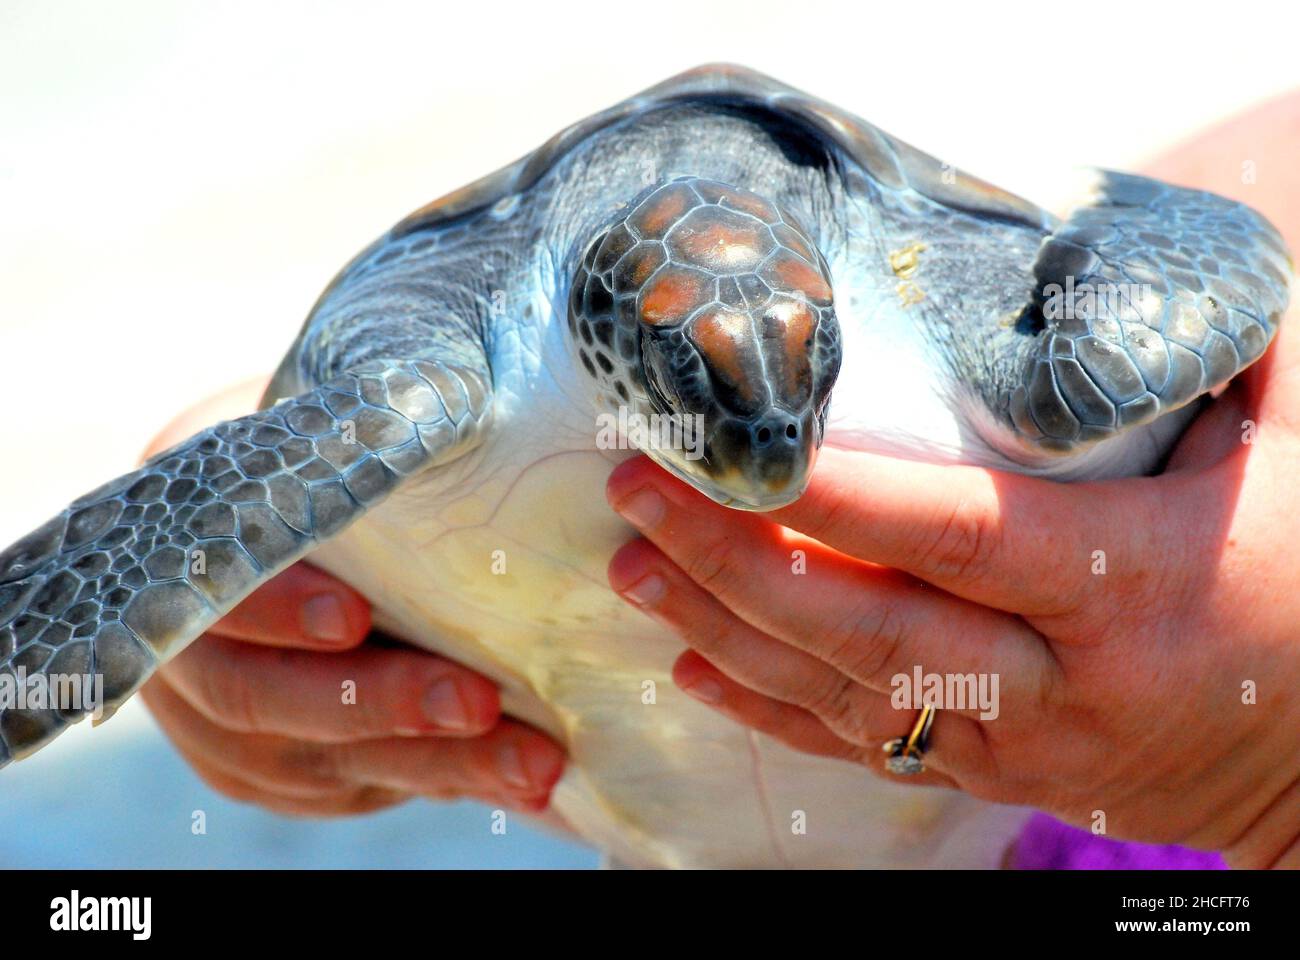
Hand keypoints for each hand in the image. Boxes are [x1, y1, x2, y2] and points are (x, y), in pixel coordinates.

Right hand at [138, 378, 565, 816]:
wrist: (322, 521)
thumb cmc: (335, 455)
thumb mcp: (331, 424)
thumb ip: (360, 432)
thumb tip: (448, 403)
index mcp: (180, 548)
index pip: (203, 588)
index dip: (273, 609)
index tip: (354, 616)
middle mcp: (182, 648)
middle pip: (256, 699)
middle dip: (374, 702)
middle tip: (476, 700)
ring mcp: (222, 724)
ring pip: (317, 761)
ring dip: (432, 765)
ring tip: (531, 761)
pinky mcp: (281, 770)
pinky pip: (352, 790)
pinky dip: (439, 783)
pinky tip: (517, 778)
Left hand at [605, 95, 1299, 867]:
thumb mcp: (1284, 456)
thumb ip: (1212, 363)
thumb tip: (1117, 270)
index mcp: (1124, 583)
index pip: (955, 535)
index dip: (841, 496)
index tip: (741, 449)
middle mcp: (1057, 679)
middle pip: (865, 626)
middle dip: (734, 563)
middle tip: (637, 497)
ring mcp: (1016, 743)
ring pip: (844, 695)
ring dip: (726, 631)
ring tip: (633, 569)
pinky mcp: (994, 775)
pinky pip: (863, 751)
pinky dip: (769, 711)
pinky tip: (694, 664)